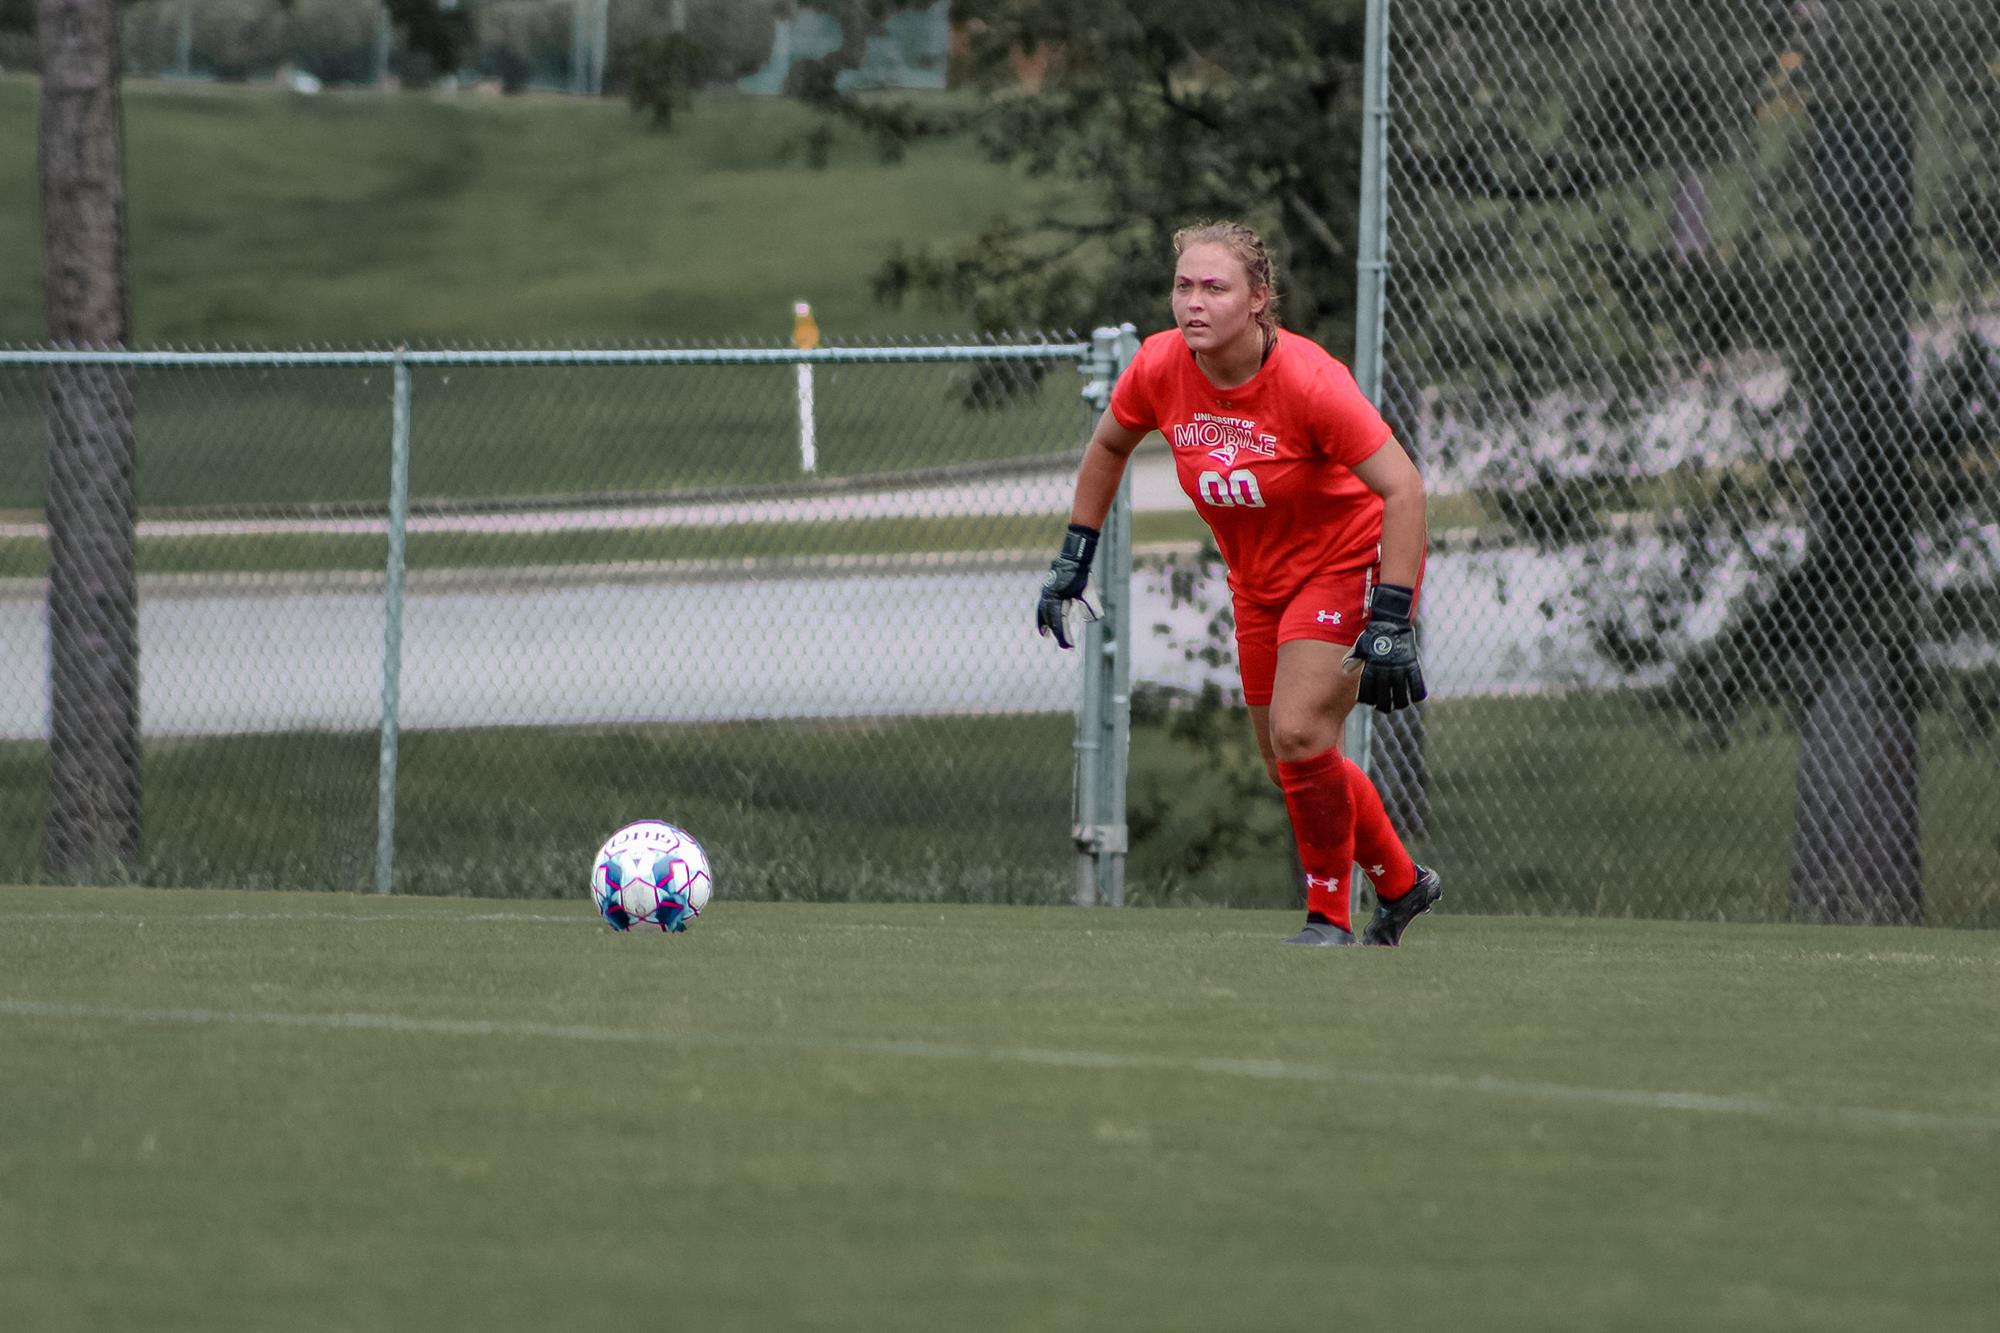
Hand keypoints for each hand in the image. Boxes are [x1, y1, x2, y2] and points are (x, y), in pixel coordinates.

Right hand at [1035, 523, 1099, 649]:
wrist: (1073, 557)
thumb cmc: (1081, 574)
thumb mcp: (1088, 590)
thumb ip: (1092, 605)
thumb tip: (1094, 619)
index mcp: (1056, 598)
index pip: (1059, 621)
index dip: (1064, 634)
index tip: (1070, 645)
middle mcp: (1048, 596)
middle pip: (1050, 619)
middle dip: (1057, 633)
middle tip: (1066, 646)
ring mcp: (1046, 593)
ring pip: (1043, 613)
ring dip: (1046, 625)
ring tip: (1046, 636)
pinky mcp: (1047, 591)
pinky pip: (1042, 606)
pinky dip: (1042, 616)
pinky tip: (1044, 622)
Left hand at [1346, 583, 1426, 712]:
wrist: (1390, 621)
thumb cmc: (1373, 634)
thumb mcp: (1361, 647)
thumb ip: (1354, 659)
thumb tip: (1345, 669)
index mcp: (1371, 669)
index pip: (1368, 692)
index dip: (1368, 700)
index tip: (1370, 703)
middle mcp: (1385, 672)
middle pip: (1385, 699)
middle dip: (1385, 706)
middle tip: (1386, 708)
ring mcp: (1400, 669)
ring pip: (1401, 696)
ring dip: (1401, 703)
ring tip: (1400, 704)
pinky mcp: (1412, 664)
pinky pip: (1416, 685)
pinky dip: (1417, 693)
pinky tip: (1416, 697)